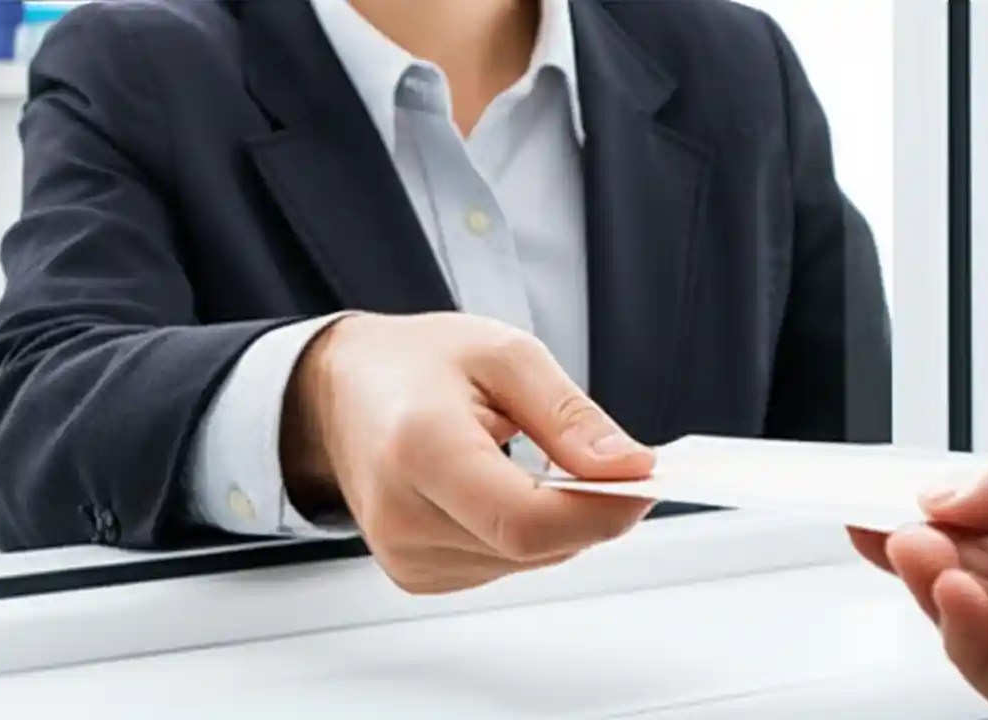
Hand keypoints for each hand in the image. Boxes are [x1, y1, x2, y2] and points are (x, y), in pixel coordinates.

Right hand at [281, 312, 654, 593]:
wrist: (343, 393)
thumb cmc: (417, 365)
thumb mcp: (506, 354)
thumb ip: (570, 417)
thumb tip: (630, 468)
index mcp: (419, 447)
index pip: (526, 521)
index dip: (600, 511)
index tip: (644, 479)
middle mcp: (402, 515)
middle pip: (535, 545)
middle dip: (588, 507)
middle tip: (602, 457)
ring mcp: (405, 555)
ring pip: (530, 561)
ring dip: (557, 518)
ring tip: (529, 458)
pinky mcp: (416, 576)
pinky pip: (505, 565)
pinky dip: (526, 532)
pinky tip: (502, 486)